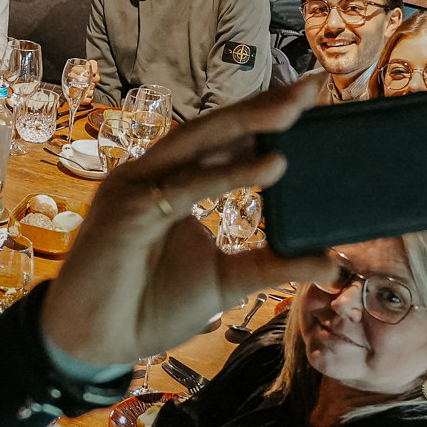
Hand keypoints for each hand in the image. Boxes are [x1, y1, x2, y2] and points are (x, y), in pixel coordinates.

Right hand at [41, 81, 337, 365]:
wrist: (95, 342)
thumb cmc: (148, 306)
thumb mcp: (226, 280)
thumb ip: (272, 264)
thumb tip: (331, 260)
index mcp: (173, 182)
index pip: (223, 141)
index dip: (263, 119)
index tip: (310, 101)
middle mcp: (154, 175)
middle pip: (214, 129)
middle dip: (263, 106)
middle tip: (312, 85)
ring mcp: (138, 187)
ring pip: (199, 143)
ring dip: (248, 123)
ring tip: (295, 110)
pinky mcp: (129, 209)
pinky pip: (188, 186)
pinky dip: (230, 173)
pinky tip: (272, 164)